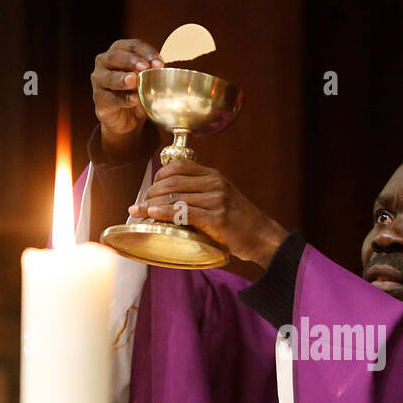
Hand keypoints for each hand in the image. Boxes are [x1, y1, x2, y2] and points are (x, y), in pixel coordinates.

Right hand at [90, 38, 162, 158]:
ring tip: (134, 80)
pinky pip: (111, 98)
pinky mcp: (99, 98)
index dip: (145, 52)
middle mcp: (104, 62)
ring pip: (109, 77)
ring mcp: (99, 80)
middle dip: (131, 61)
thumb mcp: (149, 80)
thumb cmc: (138, 92)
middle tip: (144, 67)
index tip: (159, 63)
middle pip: (116, 56)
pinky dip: (123, 99)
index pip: (132, 45)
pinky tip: (134, 99)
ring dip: (123, 78)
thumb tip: (168, 68)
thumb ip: (155, 72)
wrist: (126, 119)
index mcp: (119, 51)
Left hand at [128, 159, 287, 266]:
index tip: (151, 187)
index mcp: (214, 176)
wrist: (263, 237)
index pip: (180, 165)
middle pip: (173, 181)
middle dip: (151, 192)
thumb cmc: (240, 222)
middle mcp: (215, 183)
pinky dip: (164, 213)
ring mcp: (216, 199)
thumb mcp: (222, 198)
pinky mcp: (216, 218)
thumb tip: (170, 199)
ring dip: (152, 204)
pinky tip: (152, 215)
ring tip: (140, 211)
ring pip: (175, 197)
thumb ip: (201, 193)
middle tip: (140, 203)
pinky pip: (183, 212)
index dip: (160, 175)